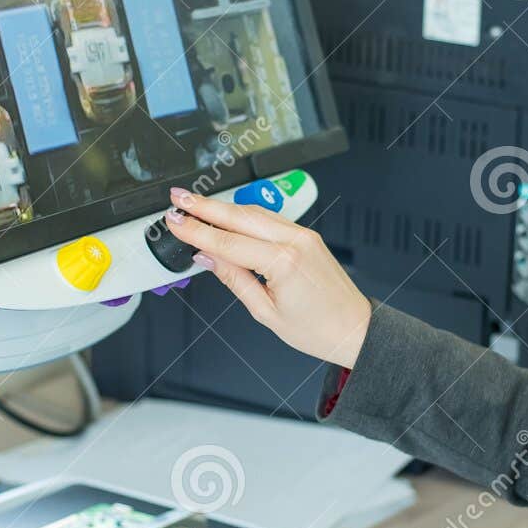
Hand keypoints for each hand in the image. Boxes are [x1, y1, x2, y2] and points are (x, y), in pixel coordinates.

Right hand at [166, 186, 371, 367]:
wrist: (353, 328)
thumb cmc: (317, 329)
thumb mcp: (265, 312)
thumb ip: (233, 279)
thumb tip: (207, 257)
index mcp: (283, 263)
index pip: (228, 241)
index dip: (196, 230)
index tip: (174, 220)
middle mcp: (295, 242)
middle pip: (239, 216)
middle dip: (204, 206)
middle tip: (177, 198)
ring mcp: (303, 235)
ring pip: (255, 212)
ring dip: (223, 207)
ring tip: (195, 204)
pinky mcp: (307, 236)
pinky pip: (270, 218)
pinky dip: (245, 214)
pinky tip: (227, 214)